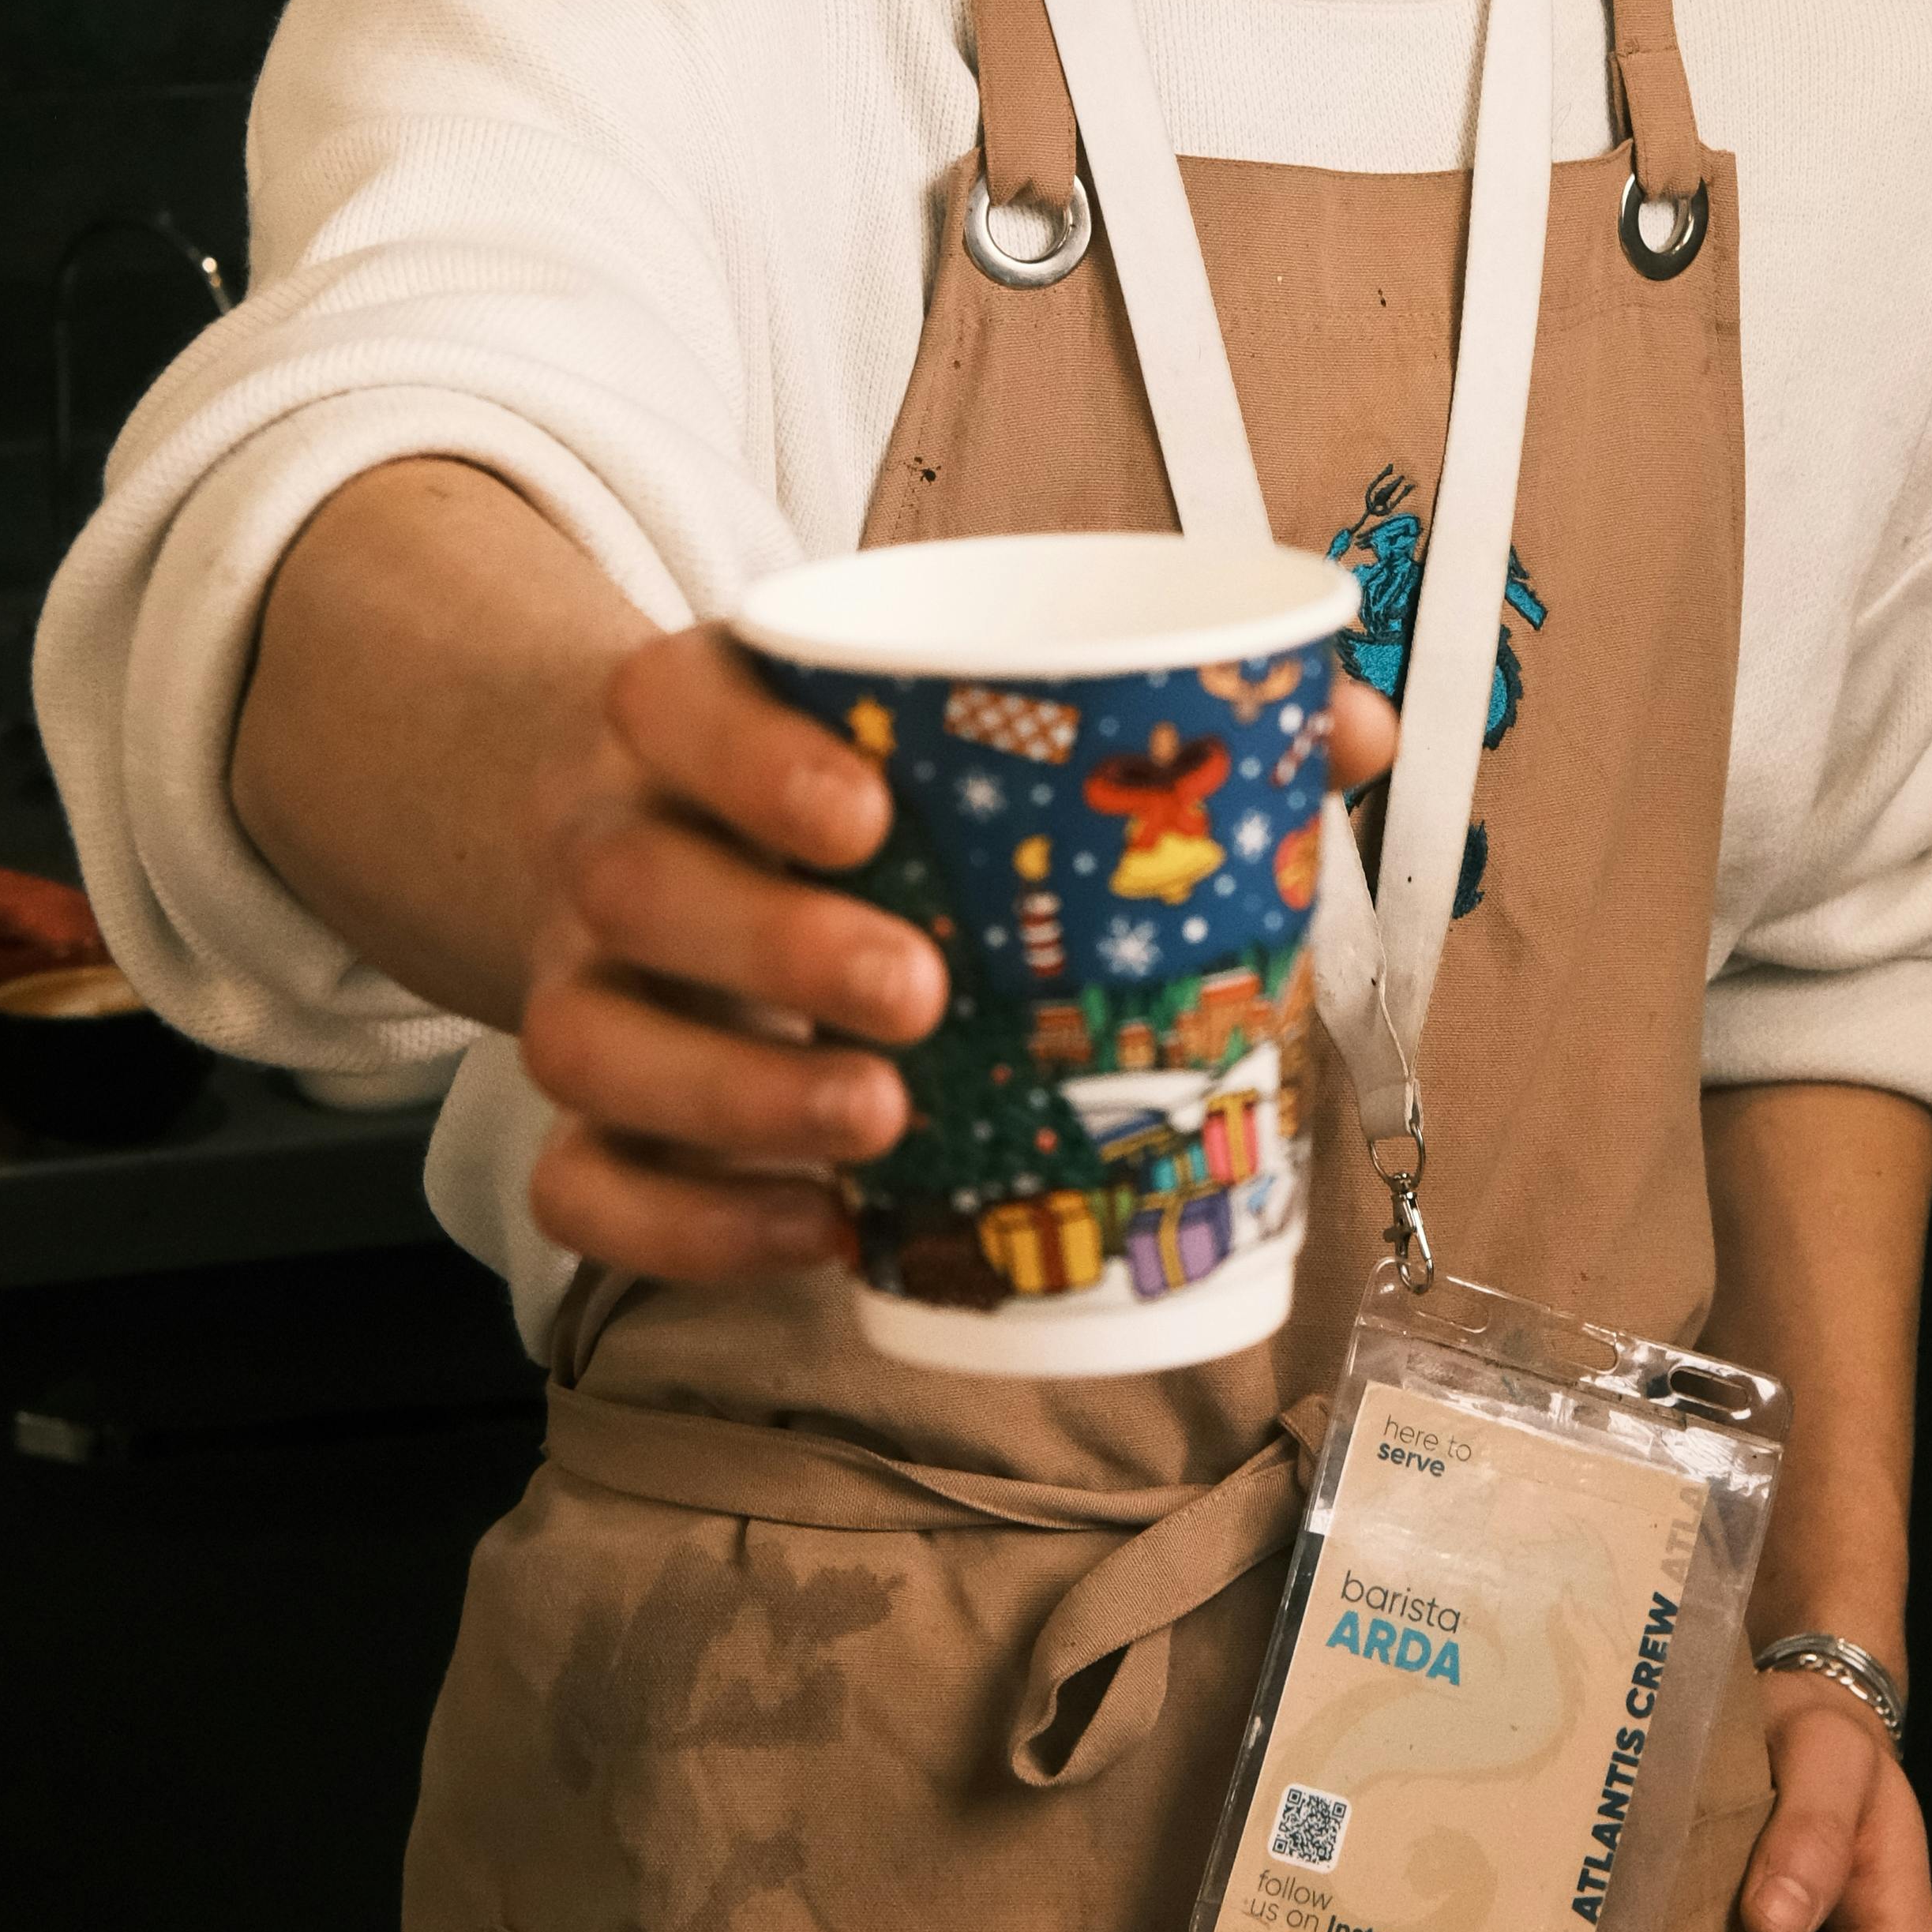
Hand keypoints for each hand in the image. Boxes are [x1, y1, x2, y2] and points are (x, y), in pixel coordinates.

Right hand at [521, 627, 1398, 1282]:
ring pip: (585, 1044)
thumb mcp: (962, 727)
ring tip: (883, 1123)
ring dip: (734, 1094)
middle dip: (771, 943)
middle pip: (629, 879)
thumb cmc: (870, 795)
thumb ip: (1152, 715)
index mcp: (695, 719)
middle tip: (925, 991)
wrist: (691, 848)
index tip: (870, 807)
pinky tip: (822, 1230)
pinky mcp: (589, 1117)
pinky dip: (688, 1225)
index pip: (668, 701)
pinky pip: (584, 1187)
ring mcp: (589, 984)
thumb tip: (1348, 723)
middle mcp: (618, 842)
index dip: (746, 752)